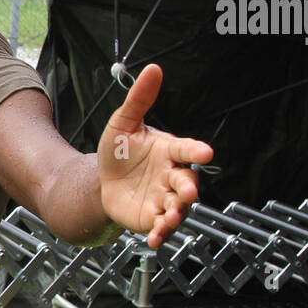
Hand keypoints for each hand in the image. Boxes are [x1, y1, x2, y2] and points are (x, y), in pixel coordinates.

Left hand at [97, 64, 213, 248]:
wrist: (102, 181)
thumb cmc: (119, 152)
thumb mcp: (123, 123)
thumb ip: (139, 99)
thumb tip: (154, 69)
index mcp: (170, 150)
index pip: (187, 149)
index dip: (196, 150)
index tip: (206, 152)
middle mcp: (172, 176)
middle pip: (187, 182)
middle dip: (188, 188)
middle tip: (187, 192)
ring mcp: (165, 198)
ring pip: (178, 208)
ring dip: (177, 213)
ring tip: (169, 217)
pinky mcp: (153, 218)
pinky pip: (161, 227)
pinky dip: (160, 234)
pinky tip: (153, 239)